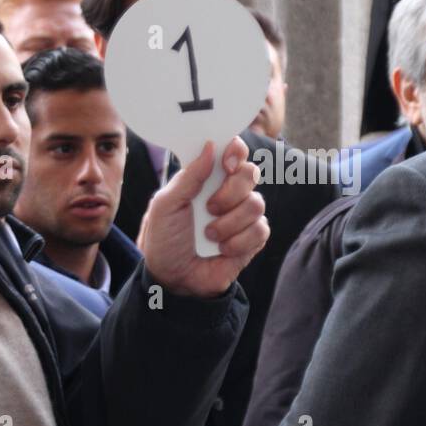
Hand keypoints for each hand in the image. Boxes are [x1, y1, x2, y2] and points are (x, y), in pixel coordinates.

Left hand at [138, 138, 267, 298]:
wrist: (172, 279)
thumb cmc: (164, 239)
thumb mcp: (165, 204)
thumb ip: (189, 175)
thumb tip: (211, 146)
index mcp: (207, 178)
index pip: (233, 152)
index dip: (236, 151)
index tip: (227, 164)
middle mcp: (228, 193)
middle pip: (251, 173)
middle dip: (230, 192)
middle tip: (209, 208)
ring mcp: (242, 216)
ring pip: (257, 203)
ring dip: (229, 223)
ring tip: (209, 235)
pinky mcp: (253, 239)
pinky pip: (260, 230)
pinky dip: (238, 241)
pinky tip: (221, 249)